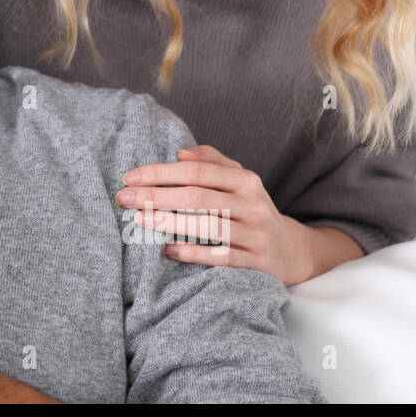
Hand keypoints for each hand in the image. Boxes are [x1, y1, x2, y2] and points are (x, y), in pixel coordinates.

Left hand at [116, 145, 313, 285]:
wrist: (291, 250)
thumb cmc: (250, 209)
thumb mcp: (239, 180)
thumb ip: (212, 161)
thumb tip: (181, 153)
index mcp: (245, 180)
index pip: (197, 171)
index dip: (161, 172)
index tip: (130, 178)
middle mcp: (252, 205)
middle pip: (198, 197)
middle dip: (157, 196)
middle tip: (124, 198)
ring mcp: (256, 235)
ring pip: (209, 226)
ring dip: (170, 222)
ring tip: (140, 220)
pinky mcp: (257, 263)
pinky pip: (222, 257)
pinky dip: (194, 253)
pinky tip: (169, 250)